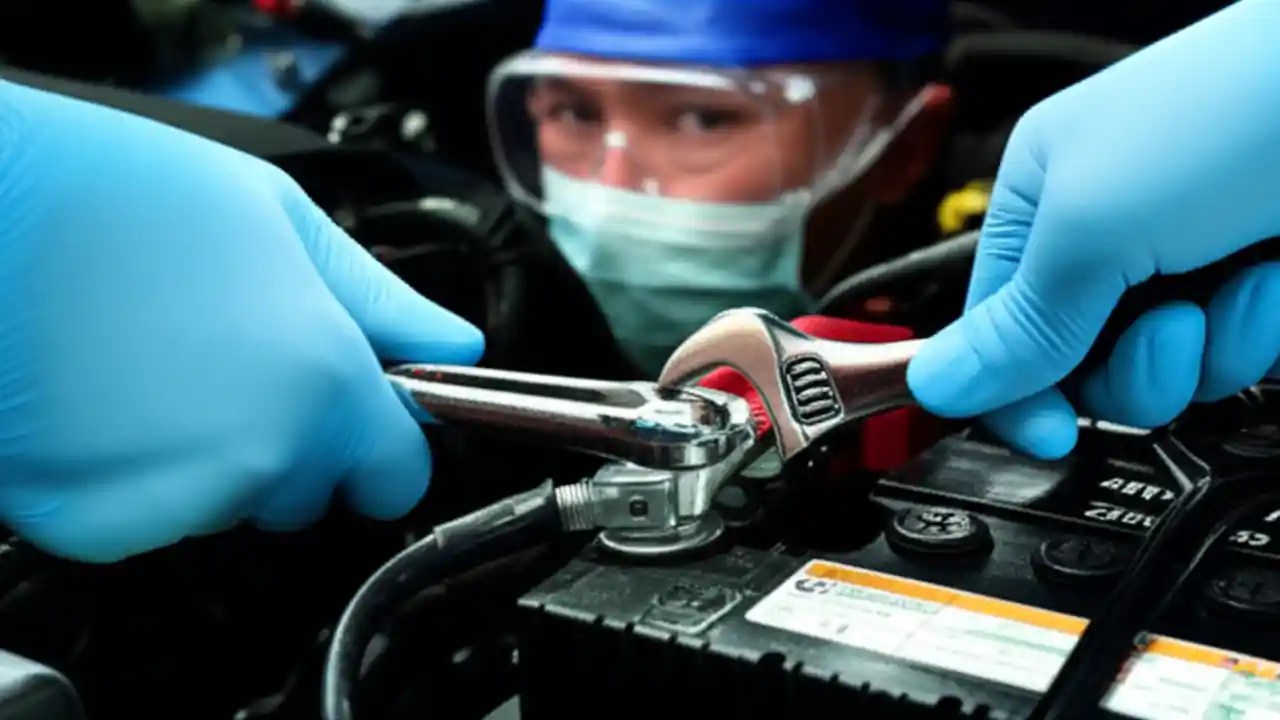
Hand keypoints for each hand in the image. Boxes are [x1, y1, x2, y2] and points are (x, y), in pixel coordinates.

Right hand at [0, 80, 483, 561]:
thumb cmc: (111, 201)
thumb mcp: (279, 218)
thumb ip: (381, 301)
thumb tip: (453, 347)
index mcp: (323, 387)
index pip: (399, 475)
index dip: (381, 442)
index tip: (356, 408)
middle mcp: (261, 463)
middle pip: (312, 492)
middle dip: (291, 445)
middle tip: (228, 360)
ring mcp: (176, 504)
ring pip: (233, 504)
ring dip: (214, 455)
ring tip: (157, 363)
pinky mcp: (99, 528)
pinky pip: (156, 516)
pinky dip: (142, 474)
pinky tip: (110, 400)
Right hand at [907, 0, 1279, 458]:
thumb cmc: (1225, 111)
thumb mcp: (1091, 226)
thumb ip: (1018, 325)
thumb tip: (933, 386)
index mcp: (1040, 205)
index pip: (997, 333)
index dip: (1016, 392)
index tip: (1050, 435)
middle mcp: (1108, 236)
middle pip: (1082, 369)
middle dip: (1132, 366)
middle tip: (1168, 326)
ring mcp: (1187, 263)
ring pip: (1165, 375)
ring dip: (1208, 350)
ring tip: (1236, 286)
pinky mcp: (1256, 287)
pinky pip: (1237, 360)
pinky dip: (1261, 332)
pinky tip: (1275, 279)